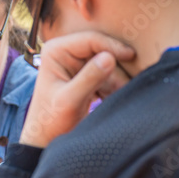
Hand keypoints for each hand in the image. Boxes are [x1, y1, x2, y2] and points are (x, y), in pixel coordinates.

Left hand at [20, 31, 134, 148]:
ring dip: (116, 81)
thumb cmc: (51, 120)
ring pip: (109, 65)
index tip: (132, 57)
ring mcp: (77, 63)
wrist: (47, 138)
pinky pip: (108, 75)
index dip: (113, 46)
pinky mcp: (86, 75)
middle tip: (125, 85)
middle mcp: (66, 52)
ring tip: (113, 97)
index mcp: (55, 51)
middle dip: (115, 68)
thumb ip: (89, 78)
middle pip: (103, 50)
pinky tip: (110, 99)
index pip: (91, 40)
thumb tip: (110, 58)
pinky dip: (114, 87)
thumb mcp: (69, 100)